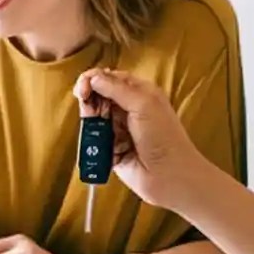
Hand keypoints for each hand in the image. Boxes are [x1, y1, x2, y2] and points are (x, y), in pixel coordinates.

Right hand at [73, 69, 200, 204]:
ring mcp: (119, 129)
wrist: (169, 175)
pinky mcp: (111, 149)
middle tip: (85, 102)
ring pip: (94, 118)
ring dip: (89, 119)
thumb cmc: (164, 138)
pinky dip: (90, 139)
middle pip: (99, 96)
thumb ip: (117, 88)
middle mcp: (128, 109)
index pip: (111, 78)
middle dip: (89, 97)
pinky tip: (94, 140)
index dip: (94, 79)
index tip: (84, 85)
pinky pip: (94, 140)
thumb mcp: (143, 104)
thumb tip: (94, 78)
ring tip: (91, 122)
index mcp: (139, 93)